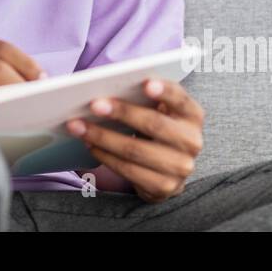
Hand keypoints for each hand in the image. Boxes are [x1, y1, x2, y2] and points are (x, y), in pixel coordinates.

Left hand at [67, 77, 203, 203]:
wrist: (169, 169)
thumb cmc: (158, 128)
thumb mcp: (160, 111)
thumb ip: (146, 98)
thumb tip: (109, 89)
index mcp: (192, 115)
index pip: (181, 99)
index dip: (165, 91)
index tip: (145, 84)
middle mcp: (192, 141)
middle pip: (154, 124)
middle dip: (122, 113)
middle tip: (93, 105)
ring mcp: (180, 167)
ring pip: (136, 150)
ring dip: (103, 137)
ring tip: (79, 126)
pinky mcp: (163, 187)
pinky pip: (128, 170)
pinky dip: (105, 156)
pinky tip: (90, 145)